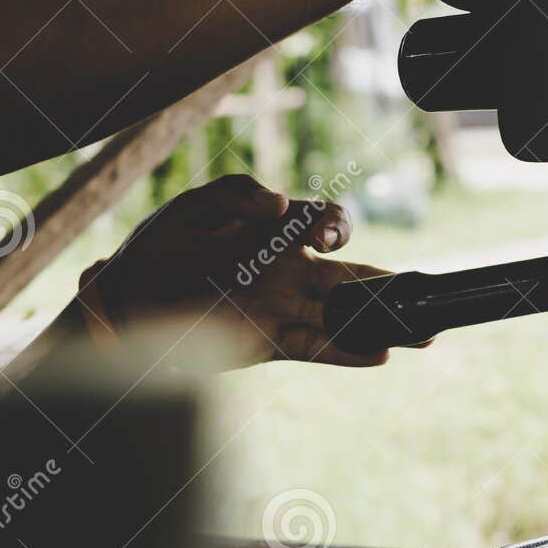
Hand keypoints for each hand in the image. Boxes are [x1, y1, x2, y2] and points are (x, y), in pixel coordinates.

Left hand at [94, 173, 401, 366]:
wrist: (126, 301)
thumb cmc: (160, 248)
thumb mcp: (194, 206)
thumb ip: (237, 193)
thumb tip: (281, 203)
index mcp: (276, 233)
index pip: (326, 222)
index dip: (335, 224)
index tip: (320, 235)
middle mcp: (288, 271)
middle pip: (351, 275)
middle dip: (388, 283)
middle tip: (419, 290)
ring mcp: (283, 309)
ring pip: (344, 316)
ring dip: (382, 323)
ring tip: (421, 332)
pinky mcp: (270, 342)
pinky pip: (317, 348)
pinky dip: (347, 352)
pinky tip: (378, 354)